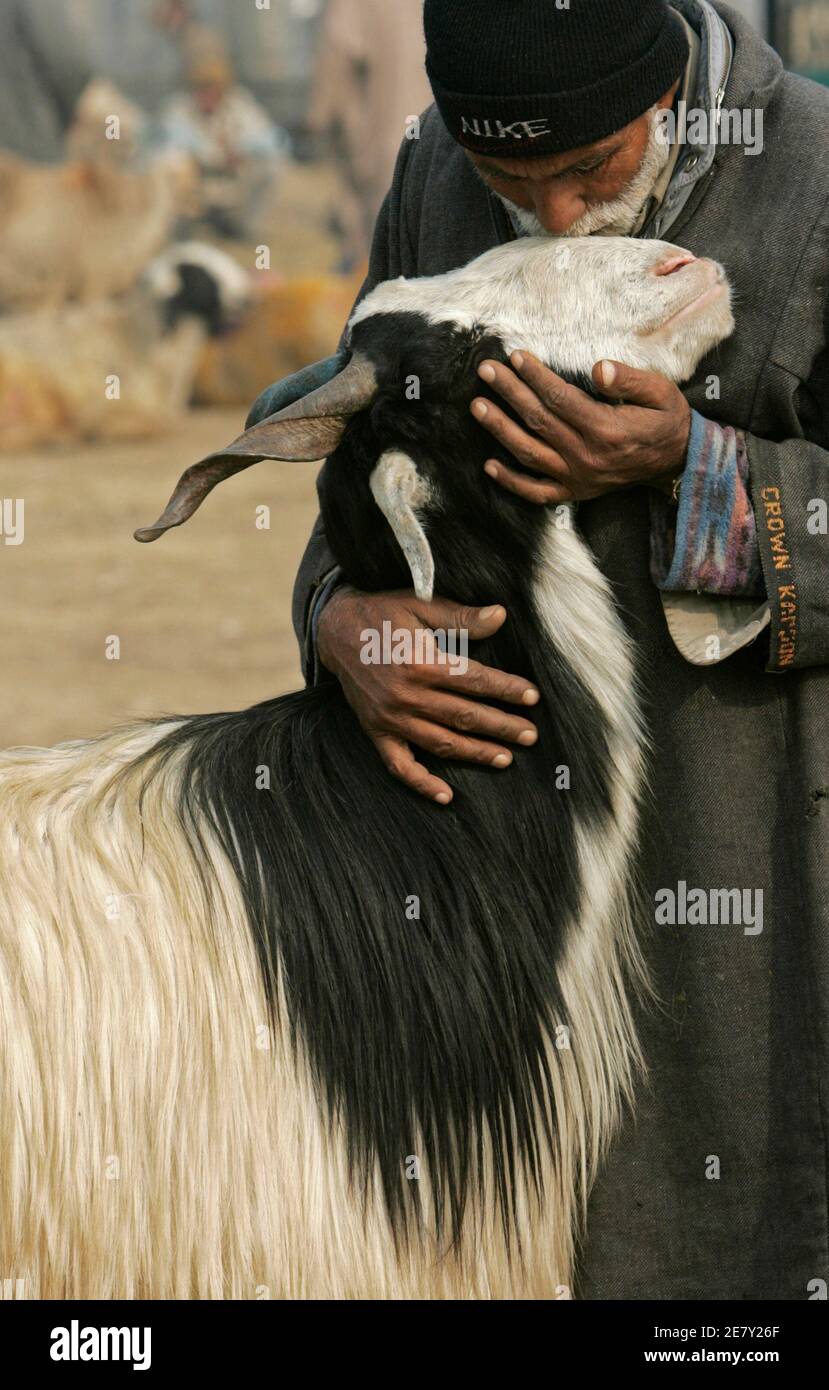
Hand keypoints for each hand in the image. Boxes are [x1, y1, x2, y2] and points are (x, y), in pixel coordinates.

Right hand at [317, 585, 540, 803]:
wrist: (334, 629)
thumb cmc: (382, 613)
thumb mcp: (420, 606)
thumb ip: (461, 618)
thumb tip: (501, 615)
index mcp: (421, 662)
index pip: (474, 681)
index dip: (506, 689)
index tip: (532, 697)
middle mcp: (406, 695)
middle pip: (464, 716)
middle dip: (501, 726)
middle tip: (530, 735)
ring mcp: (391, 718)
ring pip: (442, 743)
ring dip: (475, 753)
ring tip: (505, 758)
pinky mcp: (377, 731)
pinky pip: (400, 765)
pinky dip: (422, 783)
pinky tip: (447, 796)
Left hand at [471, 351, 690, 502]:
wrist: (676, 463)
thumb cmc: (666, 421)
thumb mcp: (661, 393)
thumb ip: (629, 379)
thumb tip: (599, 367)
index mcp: (606, 428)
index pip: (559, 398)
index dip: (535, 376)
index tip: (515, 356)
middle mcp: (586, 455)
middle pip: (538, 420)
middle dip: (509, 392)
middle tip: (486, 370)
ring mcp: (577, 477)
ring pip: (529, 453)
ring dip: (500, 429)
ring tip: (478, 407)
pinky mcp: (574, 492)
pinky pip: (536, 492)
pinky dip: (512, 482)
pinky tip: (489, 465)